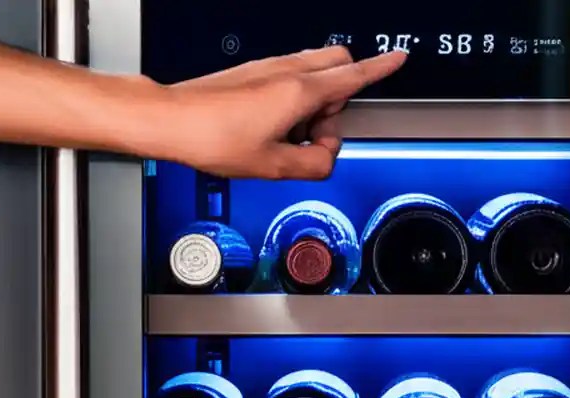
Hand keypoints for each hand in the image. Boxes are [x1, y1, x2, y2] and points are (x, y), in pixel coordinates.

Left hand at [134, 47, 406, 179]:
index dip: (381, 68)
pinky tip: (272, 128)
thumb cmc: (211, 137)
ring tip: (289, 136)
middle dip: (342, 99)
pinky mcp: (253, 74)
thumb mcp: (273, 167)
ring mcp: (268, 69)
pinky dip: (294, 102)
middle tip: (320, 134)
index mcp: (299, 92)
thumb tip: (326, 160)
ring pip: (314, 74)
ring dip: (316, 103)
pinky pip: (290, 80)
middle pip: (338, 68)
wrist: (170, 121)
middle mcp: (286, 72)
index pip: (354, 75)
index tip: (398, 58)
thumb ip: (313, 165)